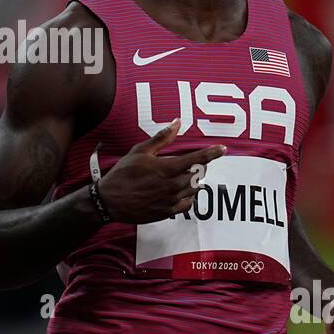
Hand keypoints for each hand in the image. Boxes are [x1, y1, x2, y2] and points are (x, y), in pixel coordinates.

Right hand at [96, 121, 225, 223]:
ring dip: (192, 181)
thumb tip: (177, 122)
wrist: (110, 201)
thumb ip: (162, 137)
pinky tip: (180, 192)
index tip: (222, 149)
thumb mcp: (140, 151)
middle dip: (198, 167)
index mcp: (167, 168)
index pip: (197, 159)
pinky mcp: (167, 212)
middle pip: (198, 175)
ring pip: (193, 189)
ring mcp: (171, 200)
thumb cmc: (123, 173)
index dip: (211, 153)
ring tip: (182, 176)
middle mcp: (172, 186)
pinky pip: (187, 204)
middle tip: (190, 163)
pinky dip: (188, 197)